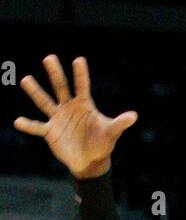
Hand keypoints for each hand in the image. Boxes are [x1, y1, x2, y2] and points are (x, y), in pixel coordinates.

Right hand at [13, 56, 136, 179]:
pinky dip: (28, 125)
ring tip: (25, 79)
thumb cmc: (102, 144)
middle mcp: (69, 107)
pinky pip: (37, 127)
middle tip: (49, 57)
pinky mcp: (50, 132)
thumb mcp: (111, 133)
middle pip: (60, 87)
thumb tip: (134, 116)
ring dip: (35, 92)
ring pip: (44, 102)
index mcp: (84, 105)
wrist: (91, 161)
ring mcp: (58, 118)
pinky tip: (18, 121)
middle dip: (55, 73)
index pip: (82, 86)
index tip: (79, 60)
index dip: (81, 74)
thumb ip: (120, 123)